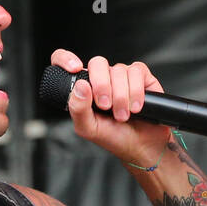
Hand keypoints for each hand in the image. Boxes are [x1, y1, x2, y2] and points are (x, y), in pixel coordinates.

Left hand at [51, 49, 172, 167]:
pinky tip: (136, 107)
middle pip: (97, 63)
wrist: (141, 145)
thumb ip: (78, 109)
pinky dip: (136, 91)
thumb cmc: (114, 137)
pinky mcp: (141, 76)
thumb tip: (80, 86)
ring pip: (119, 70)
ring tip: (123, 115)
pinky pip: (136, 71)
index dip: (65, 59)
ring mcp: (121, 76)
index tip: (74, 68)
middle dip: (102, 86)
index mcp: (85, 88)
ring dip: (122, 97)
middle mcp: (102, 79)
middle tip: (106, 106)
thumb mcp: (88, 128)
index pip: (66, 62)